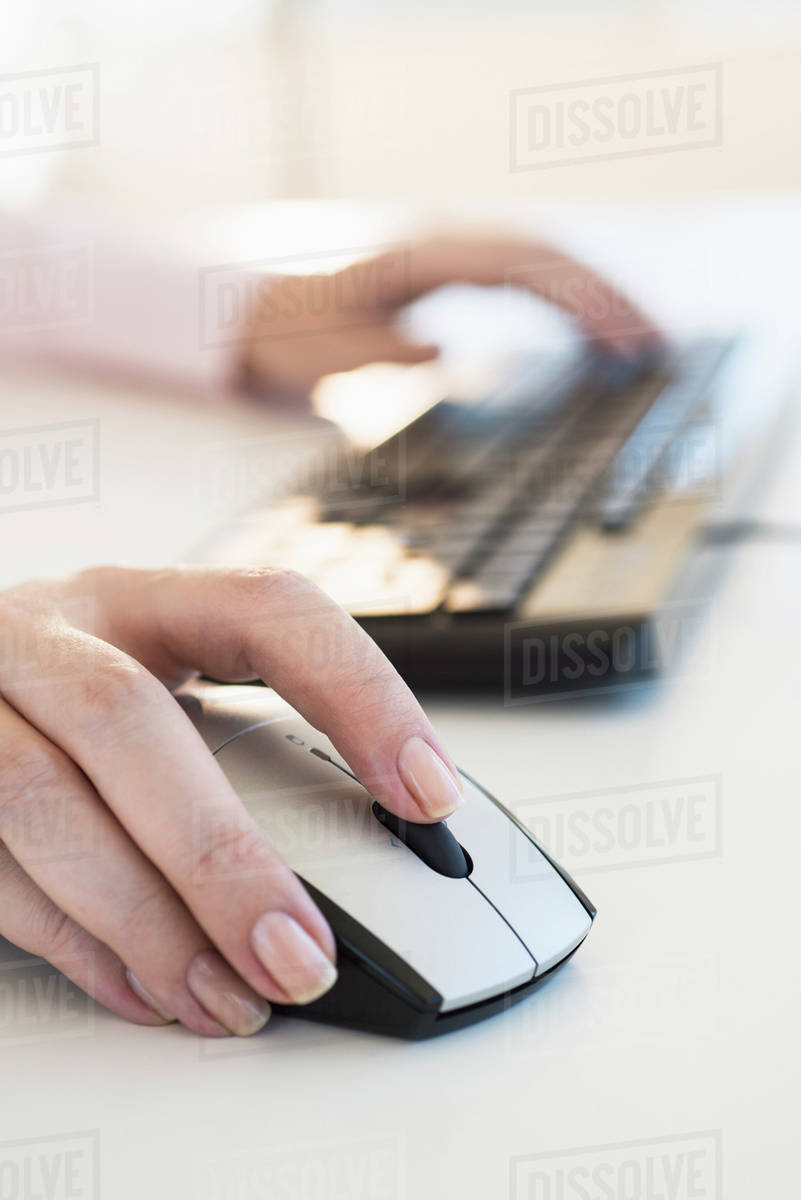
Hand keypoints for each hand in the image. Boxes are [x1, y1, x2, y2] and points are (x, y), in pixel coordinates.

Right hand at [0, 565, 462, 1035]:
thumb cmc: (78, 697)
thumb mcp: (163, 684)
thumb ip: (244, 745)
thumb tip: (372, 851)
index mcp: (141, 597)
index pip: (268, 607)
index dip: (359, 692)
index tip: (428, 794)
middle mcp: (48, 633)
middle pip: (129, 719)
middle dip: (219, 853)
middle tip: (299, 954)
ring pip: (40, 799)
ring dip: (144, 919)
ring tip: (226, 998)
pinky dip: (74, 946)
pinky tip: (148, 992)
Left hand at [243, 232, 661, 389]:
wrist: (272, 321)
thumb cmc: (294, 340)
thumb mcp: (322, 355)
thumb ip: (375, 353)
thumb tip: (437, 349)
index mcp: (422, 258)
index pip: (522, 267)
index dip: (579, 300)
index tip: (621, 341)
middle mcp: (446, 246)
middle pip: (549, 255)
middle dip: (608, 297)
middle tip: (656, 346)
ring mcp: (455, 256)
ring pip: (547, 261)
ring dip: (598, 296)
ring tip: (645, 341)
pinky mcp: (458, 276)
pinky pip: (529, 279)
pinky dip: (570, 302)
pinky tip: (595, 334)